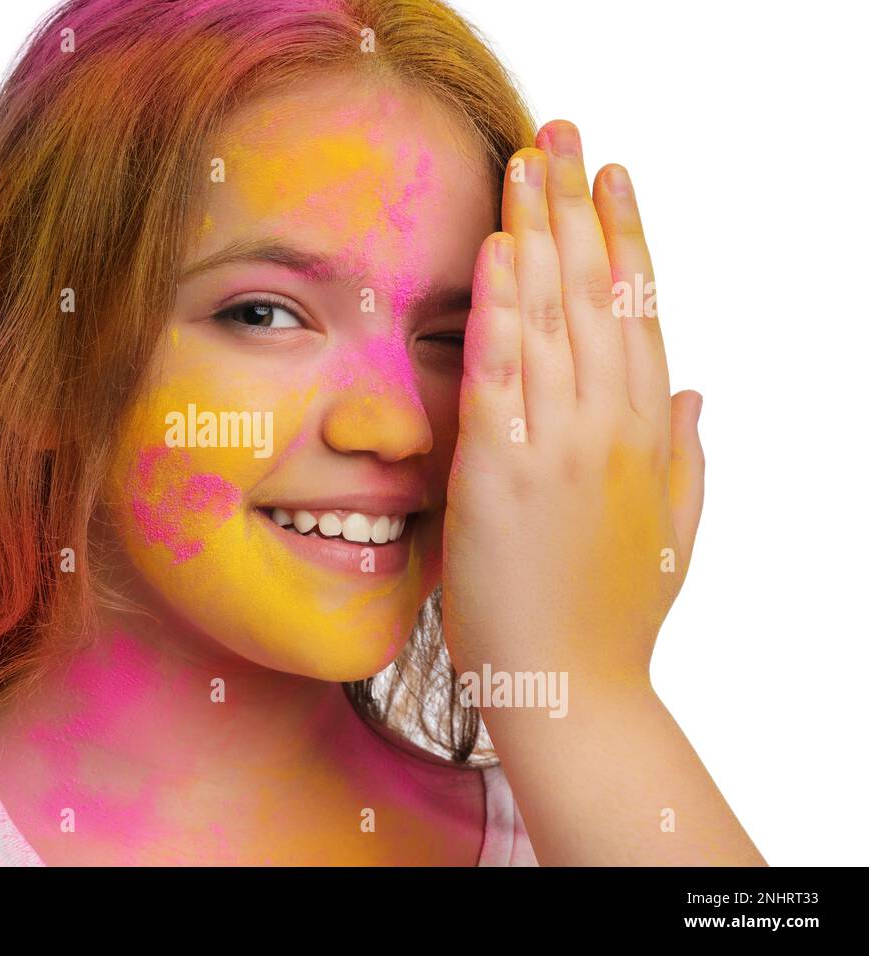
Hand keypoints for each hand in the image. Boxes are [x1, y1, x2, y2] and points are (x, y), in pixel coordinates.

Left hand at [441, 119, 704, 695]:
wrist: (574, 693)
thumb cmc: (613, 617)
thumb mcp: (670, 529)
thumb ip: (687, 454)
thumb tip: (697, 391)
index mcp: (648, 434)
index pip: (639, 311)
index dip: (626, 237)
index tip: (613, 176)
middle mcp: (611, 429)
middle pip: (598, 296)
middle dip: (577, 208)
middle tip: (560, 133)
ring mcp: (559, 450)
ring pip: (555, 321)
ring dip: (540, 233)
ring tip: (527, 164)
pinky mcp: (503, 479)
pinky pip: (503, 378)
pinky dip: (503, 313)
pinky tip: (500, 255)